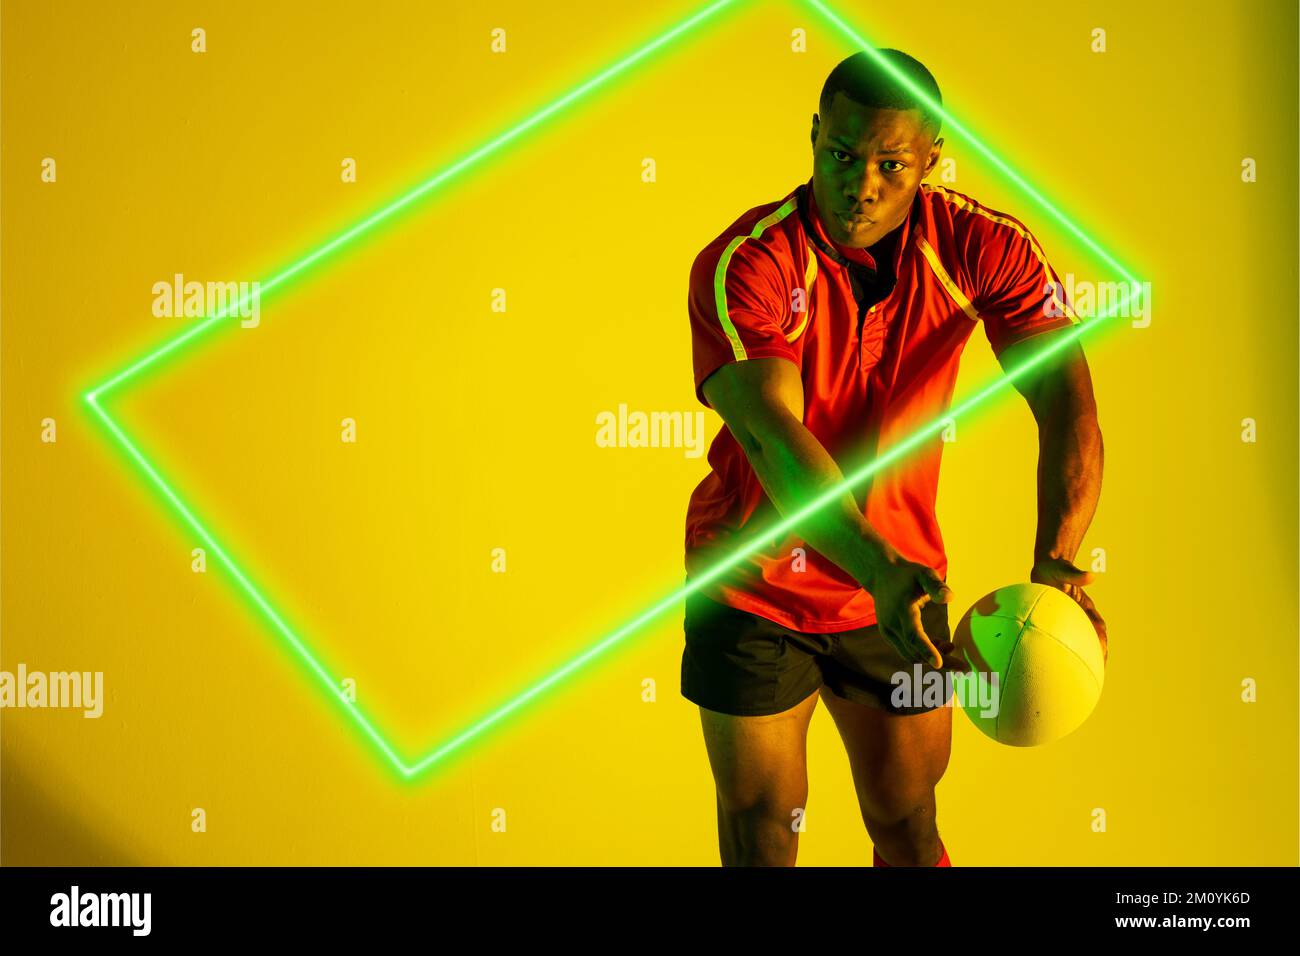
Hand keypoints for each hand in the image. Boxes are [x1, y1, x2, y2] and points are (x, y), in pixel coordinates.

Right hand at [864, 553, 955, 668]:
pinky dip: (922, 653)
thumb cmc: (907, 574)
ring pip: (911, 656)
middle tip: (964, 666)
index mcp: (901, 610)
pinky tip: (938, 643)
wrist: (880, 574)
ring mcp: (888, 632)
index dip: (927, 650)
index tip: (939, 664)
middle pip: (915, 652)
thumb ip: (936, 585)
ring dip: (931, 657)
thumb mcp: (924, 573)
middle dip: (940, 661)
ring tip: (950, 646)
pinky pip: (907, 651)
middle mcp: (891, 625)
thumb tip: (949, 598)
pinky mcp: (889, 635)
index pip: (913, 635)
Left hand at [1030, 556, 1107, 665]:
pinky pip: (1063, 636)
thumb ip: (1076, 574)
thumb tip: (1091, 576)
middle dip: (1096, 654)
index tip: (1102, 651)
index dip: (1101, 639)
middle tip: (1095, 671)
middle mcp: (1080, 614)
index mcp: (1085, 606)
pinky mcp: (1057, 619)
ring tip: (1081, 672)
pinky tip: (1055, 660)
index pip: (1097, 626)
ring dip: (1081, 654)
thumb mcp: (1064, 570)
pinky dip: (1064, 648)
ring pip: (1078, 640)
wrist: (1047, 565)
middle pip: (1092, 638)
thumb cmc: (1056, 567)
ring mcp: (1069, 618)